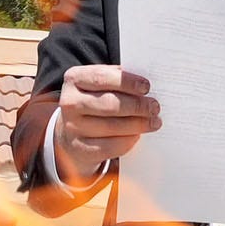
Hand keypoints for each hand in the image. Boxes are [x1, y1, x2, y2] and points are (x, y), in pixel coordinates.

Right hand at [55, 64, 160, 178]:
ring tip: (154, 122)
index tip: (146, 87)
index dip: (127, 82)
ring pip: (112, 126)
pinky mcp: (80, 148)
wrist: (73, 131)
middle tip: (154, 107)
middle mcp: (70, 102)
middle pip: (109, 103)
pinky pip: (110, 146)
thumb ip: (118, 79)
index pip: (102, 77)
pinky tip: (138, 135)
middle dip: (137, 106)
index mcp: (74, 79)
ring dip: (138, 125)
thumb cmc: (95, 101)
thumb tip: (145, 85)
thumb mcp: (100, 85)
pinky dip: (128, 141)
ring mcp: (73, 127)